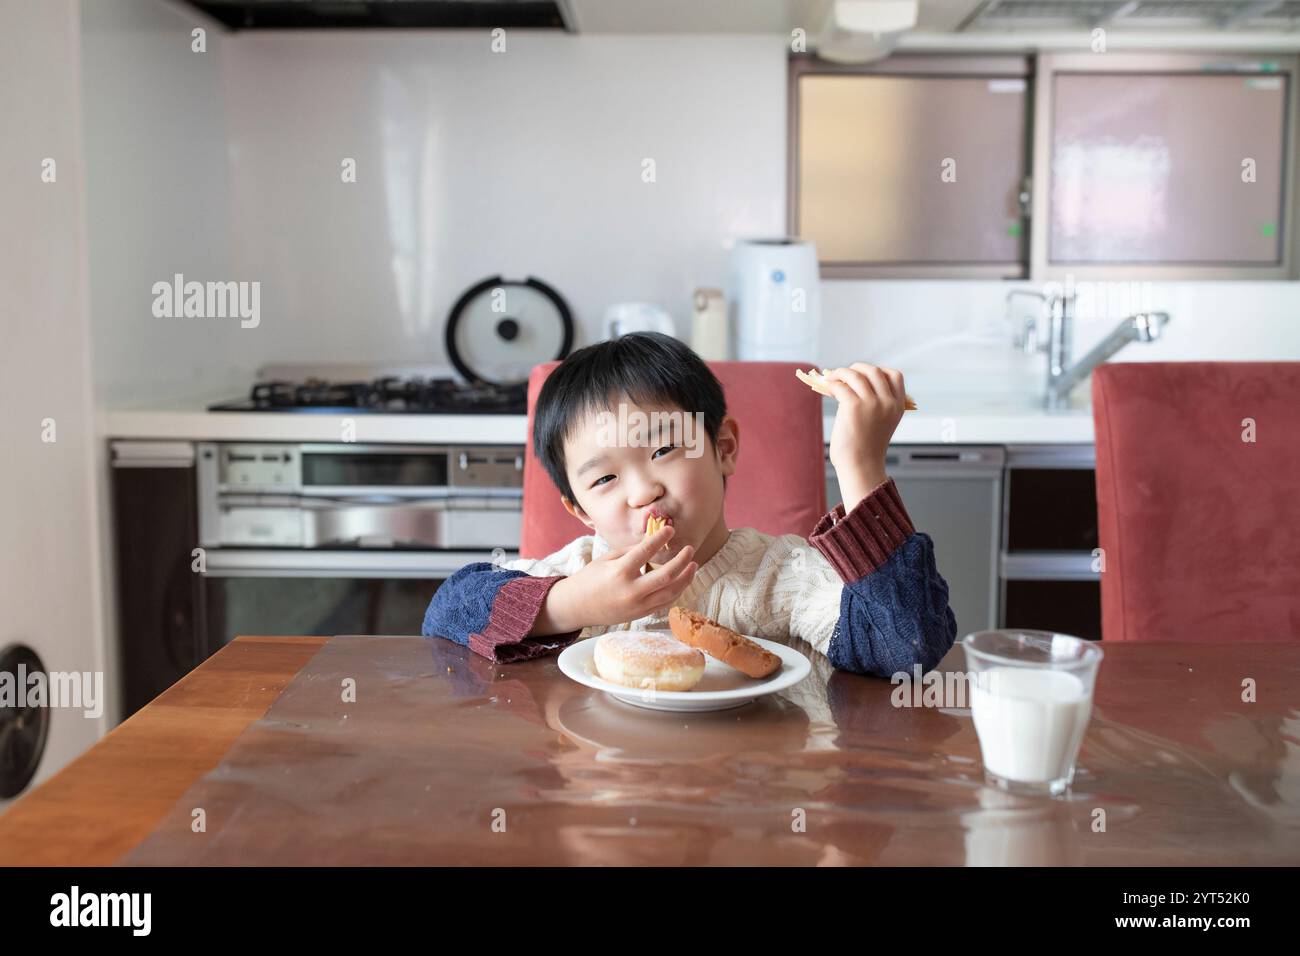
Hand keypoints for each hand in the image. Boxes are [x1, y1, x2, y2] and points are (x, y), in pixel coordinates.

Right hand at [549, 525, 697, 630]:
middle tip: (690, 549)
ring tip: (693, 565)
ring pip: (670, 592)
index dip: (660, 539)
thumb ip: (630, 551)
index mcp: (619, 572)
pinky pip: (665, 603)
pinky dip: (677, 592)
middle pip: (666, 575)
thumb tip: (652, 543)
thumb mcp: (606, 559)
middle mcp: (631, 590)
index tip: (670, 530)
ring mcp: (637, 605)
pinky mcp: (640, 615)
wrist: (577, 606)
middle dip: (682, 561)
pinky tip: (682, 581)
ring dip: (686, 578)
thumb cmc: (590, 578)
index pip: (646, 552)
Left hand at [822, 363, 906, 507]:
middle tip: (844, 375)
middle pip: (874, 371)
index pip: (895, 376)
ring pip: (856, 374)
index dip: (879, 371)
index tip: (865, 375)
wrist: (860, 467)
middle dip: (857, 368)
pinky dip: (833, 383)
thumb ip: (877, 404)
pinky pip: (841, 386)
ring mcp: (872, 403)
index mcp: (898, 406)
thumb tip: (852, 383)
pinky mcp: (854, 406)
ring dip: (841, 373)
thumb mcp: (881, 423)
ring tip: (831, 379)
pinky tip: (828, 388)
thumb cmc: (866, 449)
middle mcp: (888, 402)